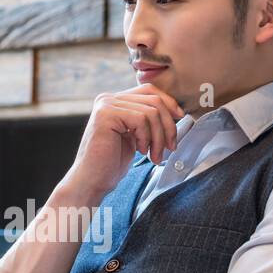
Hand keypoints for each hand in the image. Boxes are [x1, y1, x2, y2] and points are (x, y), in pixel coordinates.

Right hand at [64, 84, 184, 198]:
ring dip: (159, 137)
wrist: (92, 181)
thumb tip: (175, 112)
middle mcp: (108, 98)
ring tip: (154, 155)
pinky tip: (140, 151)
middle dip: (168, 125)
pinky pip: (141, 119)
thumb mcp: (135, 137)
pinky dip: (146, 137)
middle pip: (153, 99)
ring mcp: (105, 105)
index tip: (181, 119)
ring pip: (150, 111)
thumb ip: (147, 121)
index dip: (169, 103)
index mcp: (115, 101)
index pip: (149, 91)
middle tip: (170, 147)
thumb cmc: (111, 164)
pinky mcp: (106, 115)